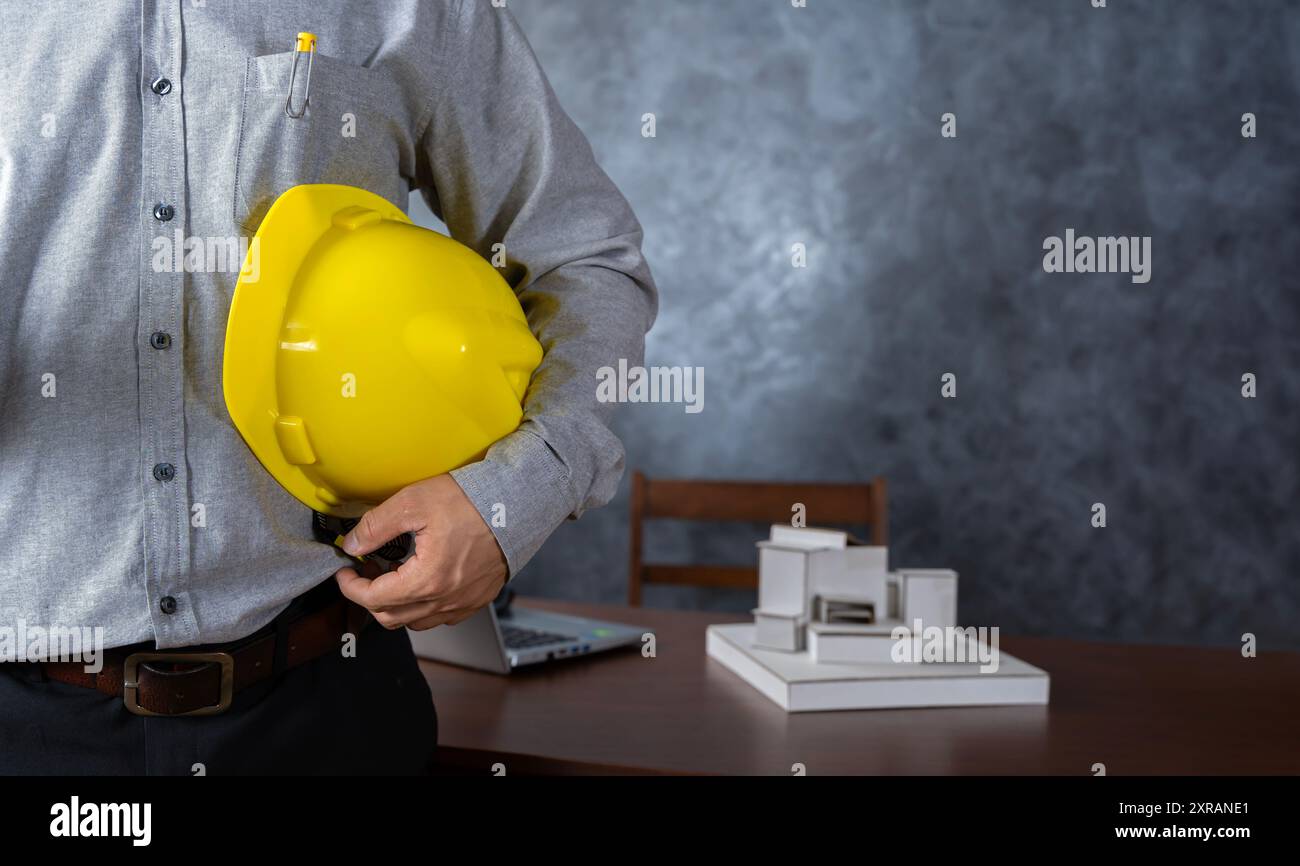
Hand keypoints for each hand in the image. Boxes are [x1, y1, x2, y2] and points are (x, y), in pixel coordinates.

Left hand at [334, 475, 507, 630]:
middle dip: (370, 596)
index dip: (350, 587)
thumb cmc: (471, 502)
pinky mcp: (477, 599)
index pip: (373, 599)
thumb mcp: (413, 502)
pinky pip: (440, 616)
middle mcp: (445, 600)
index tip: (344, 573)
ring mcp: (463, 603)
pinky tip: (421, 581)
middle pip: (390, 617)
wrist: (516, 503)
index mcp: (426, 580)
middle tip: (366, 571)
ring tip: (393, 575)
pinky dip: (422, 606)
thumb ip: (376, 527)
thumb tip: (353, 545)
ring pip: (415, 622)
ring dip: (396, 604)